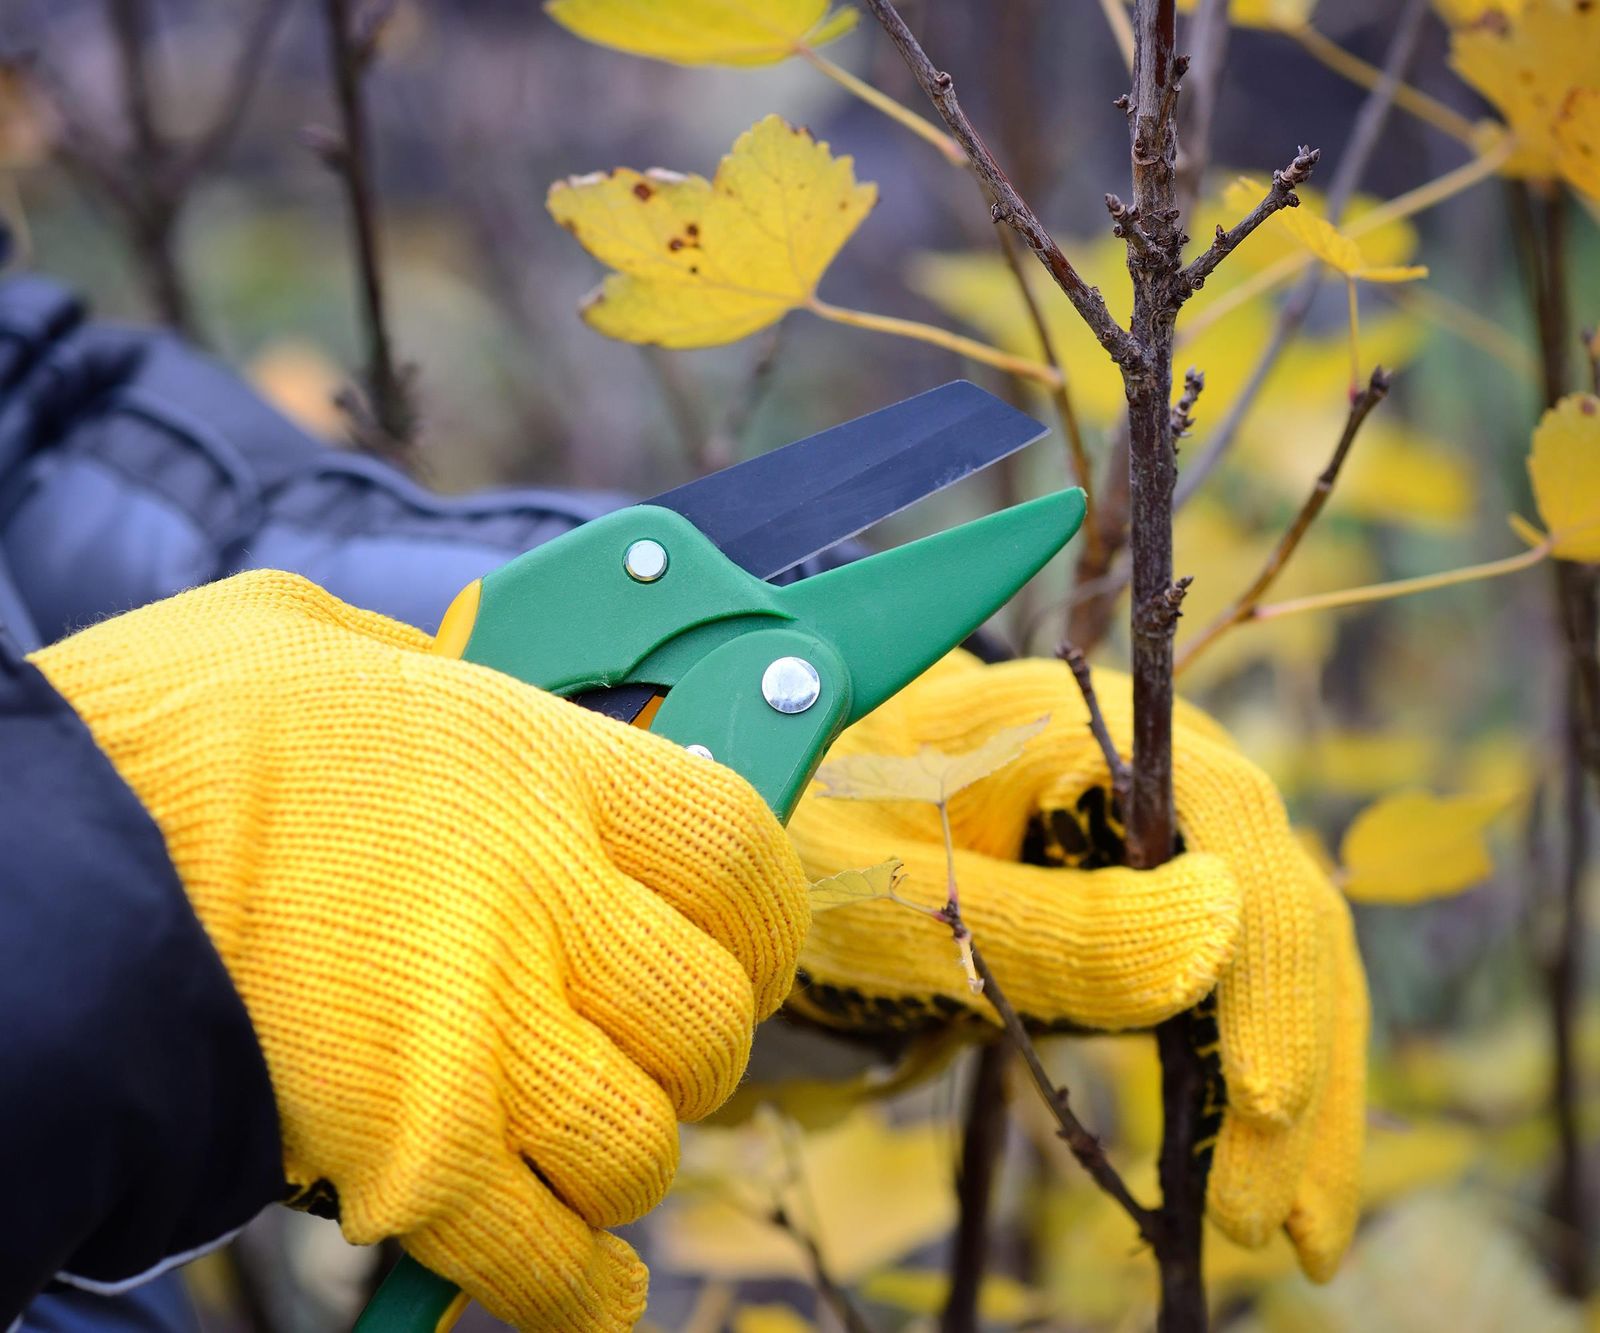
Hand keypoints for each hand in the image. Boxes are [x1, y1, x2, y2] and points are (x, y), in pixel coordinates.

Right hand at [33, 570, 810, 1329]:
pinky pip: (549, 1260)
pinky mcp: (415, 1163)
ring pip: (640, 1145)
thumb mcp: (302, 637)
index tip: (749, 938)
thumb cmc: (156, 742)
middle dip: (695, 1046)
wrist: (34, 878)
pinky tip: (581, 1279)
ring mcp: (486, 1044)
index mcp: (537, 768)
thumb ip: (415, 659)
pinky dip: (575, 1285)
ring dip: (624, 1158)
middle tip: (654, 1043)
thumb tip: (461, 674)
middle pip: (709, 1016)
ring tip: (587, 1143)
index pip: (738, 851)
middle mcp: (542, 908)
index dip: (764, 911)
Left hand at [787, 651, 1366, 1280]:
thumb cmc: (831, 825)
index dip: (1268, 976)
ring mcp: (1173, 839)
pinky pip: (1232, 989)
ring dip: (1308, 1096)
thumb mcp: (910, 889)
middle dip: (1302, 1071)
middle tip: (1286, 1228)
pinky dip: (1250, 1080)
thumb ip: (1055, 920)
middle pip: (1285, 914)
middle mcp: (1165, 776)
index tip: (1262, 1105)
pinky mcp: (1158, 902)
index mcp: (1103, 732)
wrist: (802, 802)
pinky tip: (1256, 1170)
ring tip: (1306, 1237)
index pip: (1239, 841)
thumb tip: (1225, 930)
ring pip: (1281, 964)